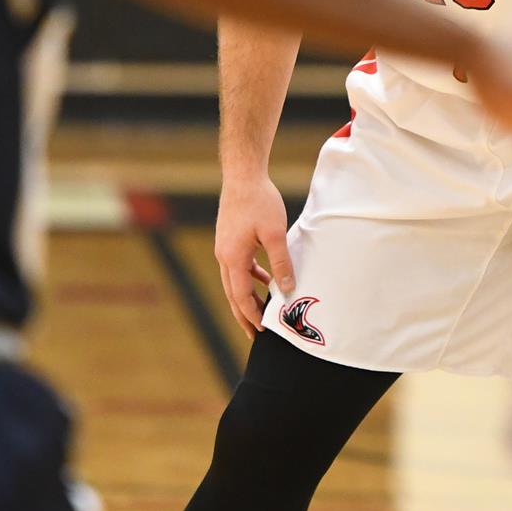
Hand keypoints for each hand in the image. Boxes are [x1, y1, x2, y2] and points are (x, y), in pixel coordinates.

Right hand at [214, 176, 291, 338]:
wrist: (243, 176)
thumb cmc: (260, 202)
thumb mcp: (276, 234)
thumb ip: (281, 263)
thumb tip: (288, 288)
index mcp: (232, 258)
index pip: (240, 295)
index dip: (251, 313)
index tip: (261, 329)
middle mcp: (223, 255)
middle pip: (232, 293)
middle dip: (244, 314)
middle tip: (255, 333)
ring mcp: (224, 247)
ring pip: (233, 281)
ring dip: (246, 296)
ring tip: (260, 310)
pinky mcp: (229, 239)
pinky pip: (237, 266)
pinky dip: (249, 277)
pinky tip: (264, 279)